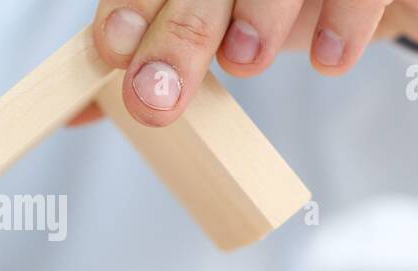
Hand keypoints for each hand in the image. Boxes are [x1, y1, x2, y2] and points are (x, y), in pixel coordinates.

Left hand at [73, 0, 417, 126]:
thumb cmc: (296, 3)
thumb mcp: (219, 28)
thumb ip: (153, 57)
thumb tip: (74, 112)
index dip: (133, 1)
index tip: (115, 48)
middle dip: (179, 30)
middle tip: (159, 96)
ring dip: (259, 12)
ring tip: (248, 62)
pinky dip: (343, 18)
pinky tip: (329, 59)